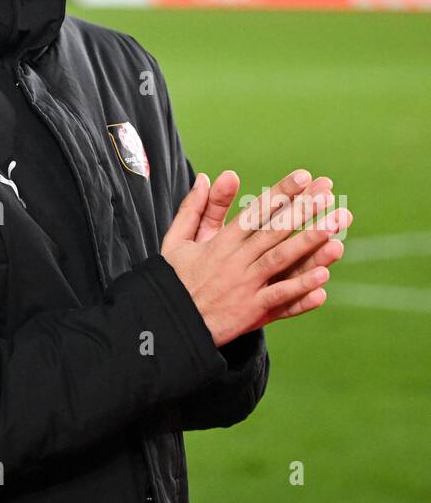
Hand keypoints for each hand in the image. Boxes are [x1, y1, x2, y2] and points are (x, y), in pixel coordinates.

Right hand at [161, 169, 350, 345]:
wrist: (168, 325)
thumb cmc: (172, 280)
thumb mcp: (176, 240)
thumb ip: (194, 208)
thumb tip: (204, 177)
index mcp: (221, 242)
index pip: (257, 211)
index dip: (281, 193)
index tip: (304, 176)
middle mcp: (236, 260)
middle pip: (274, 230)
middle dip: (303, 209)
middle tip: (329, 192)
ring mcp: (245, 286)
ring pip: (282, 259)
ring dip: (309, 242)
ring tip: (335, 225)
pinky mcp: (251, 311)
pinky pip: (280, 297)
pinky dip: (301, 288)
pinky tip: (323, 276)